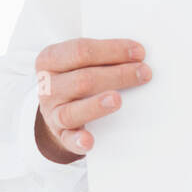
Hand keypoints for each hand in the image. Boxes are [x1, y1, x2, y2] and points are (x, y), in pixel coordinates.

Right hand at [33, 37, 151, 161]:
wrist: (56, 108)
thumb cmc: (74, 78)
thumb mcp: (78, 61)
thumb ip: (101, 56)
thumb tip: (137, 55)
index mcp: (50, 59)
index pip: (81, 51)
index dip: (112, 50)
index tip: (139, 52)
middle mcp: (48, 86)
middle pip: (83, 80)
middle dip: (117, 75)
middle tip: (143, 73)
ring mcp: (52, 112)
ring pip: (72, 110)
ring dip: (96, 105)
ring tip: (117, 100)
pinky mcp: (60, 135)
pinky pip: (68, 139)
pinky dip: (78, 141)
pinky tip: (89, 140)